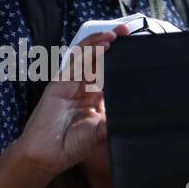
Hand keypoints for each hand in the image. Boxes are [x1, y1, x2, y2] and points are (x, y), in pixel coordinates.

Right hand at [13, 26, 128, 176]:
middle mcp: (82, 87)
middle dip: (111, 44)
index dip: (118, 59)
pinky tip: (103, 45)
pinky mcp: (59, 84)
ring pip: (86, 56)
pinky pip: (76, 64)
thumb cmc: (73, 145)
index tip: (134, 49)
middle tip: (127, 31)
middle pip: (97, 59)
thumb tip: (140, 114)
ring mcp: (69, 84)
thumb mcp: (103, 131)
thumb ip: (117, 119)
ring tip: (116, 33)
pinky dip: (90, 52)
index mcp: (93, 97)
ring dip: (100, 42)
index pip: (108, 71)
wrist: (48, 156)